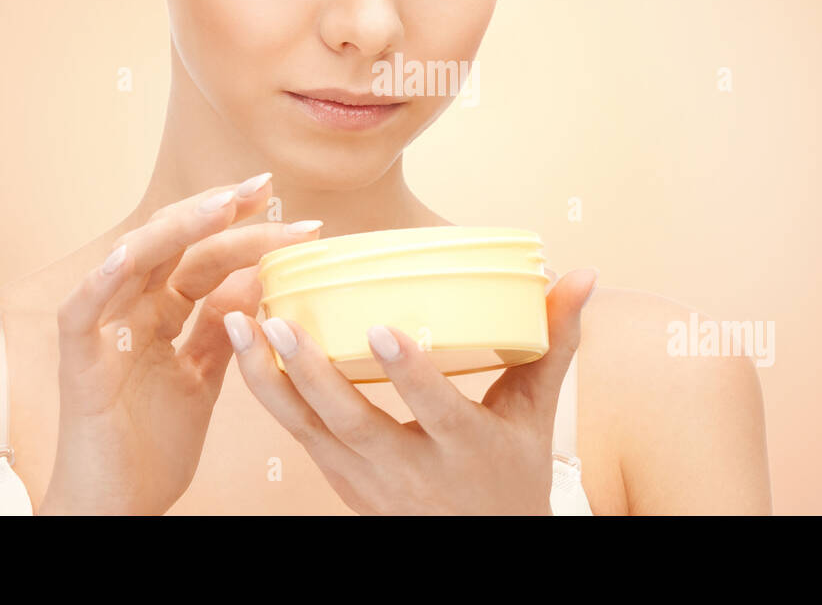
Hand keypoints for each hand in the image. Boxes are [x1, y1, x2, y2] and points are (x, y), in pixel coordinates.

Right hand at [39, 173, 322, 514]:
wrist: (116, 509)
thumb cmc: (153, 448)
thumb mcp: (204, 378)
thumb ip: (224, 330)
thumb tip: (261, 280)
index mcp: (159, 314)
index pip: (203, 255)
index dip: (245, 231)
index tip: (295, 214)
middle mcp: (130, 311)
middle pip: (176, 246)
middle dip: (221, 213)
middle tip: (267, 189)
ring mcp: (102, 331)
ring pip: (133, 260)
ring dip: (177, 229)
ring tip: (225, 206)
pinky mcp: (78, 362)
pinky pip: (82, 311)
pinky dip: (101, 281)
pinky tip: (128, 256)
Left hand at [223, 267, 598, 514]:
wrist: (483, 548)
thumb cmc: (510, 472)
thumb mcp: (534, 412)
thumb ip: (553, 342)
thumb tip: (581, 274)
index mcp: (465, 450)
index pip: (435, 411)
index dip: (408, 373)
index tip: (381, 329)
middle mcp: (409, 471)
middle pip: (352, 423)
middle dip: (311, 374)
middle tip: (278, 322)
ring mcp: (365, 481)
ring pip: (306, 431)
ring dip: (268, 379)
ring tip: (240, 324)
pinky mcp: (338, 479)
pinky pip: (295, 434)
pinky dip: (268, 393)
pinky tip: (245, 349)